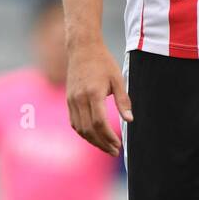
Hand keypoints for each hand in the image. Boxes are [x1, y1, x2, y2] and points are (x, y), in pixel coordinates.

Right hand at [66, 41, 131, 155]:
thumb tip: (130, 120)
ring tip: (106, 147)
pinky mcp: (69, 100)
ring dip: (93, 141)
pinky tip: (94, 137)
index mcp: (93, 93)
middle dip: (102, 144)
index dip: (108, 137)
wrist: (82, 48)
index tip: (118, 145)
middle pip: (88, 130)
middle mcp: (79, 99)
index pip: (99, 123)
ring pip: (79, 129)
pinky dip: (83, 133)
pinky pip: (74, 122)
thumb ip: (123, 101)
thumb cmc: (103, 62)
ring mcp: (72, 100)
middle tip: (114, 151)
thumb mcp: (117, 79)